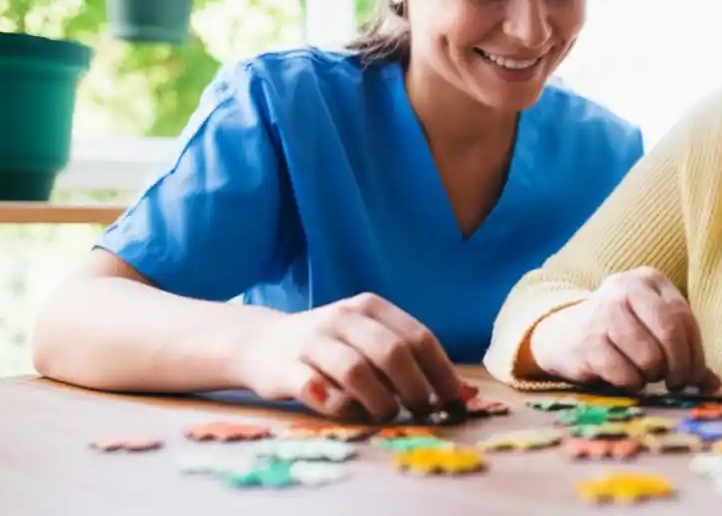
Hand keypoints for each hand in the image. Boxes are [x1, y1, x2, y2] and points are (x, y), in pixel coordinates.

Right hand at [235, 293, 465, 421]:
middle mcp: (342, 318)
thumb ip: (407, 356)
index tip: (454, 398)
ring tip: (386, 413)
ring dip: (380, 401)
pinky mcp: (285, 368)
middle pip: (392, 352)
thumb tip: (461, 390)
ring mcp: (312, 342)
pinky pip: (318, 391)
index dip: (441, 371)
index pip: (418, 337)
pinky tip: (348, 411)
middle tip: (422, 410)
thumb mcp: (367, 338)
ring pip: (356, 371)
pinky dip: (339, 407)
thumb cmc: (329, 347)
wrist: (260, 344)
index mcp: (370, 307)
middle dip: (415, 387)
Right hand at [529, 267, 720, 391]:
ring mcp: (603, 312)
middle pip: (671, 332)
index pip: (685, 318)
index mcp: (648, 279)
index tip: (692, 376)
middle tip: (675, 383)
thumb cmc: (620, 334)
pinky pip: (625, 373)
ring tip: (644, 375)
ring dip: (652, 375)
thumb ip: (685, 351)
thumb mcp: (653, 330)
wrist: (562, 334)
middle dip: (679, 367)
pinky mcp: (587, 341)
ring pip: (649, 356)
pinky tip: (624, 378)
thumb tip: (715, 386)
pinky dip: (631, 383)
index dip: (695, 354)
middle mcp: (625, 287)